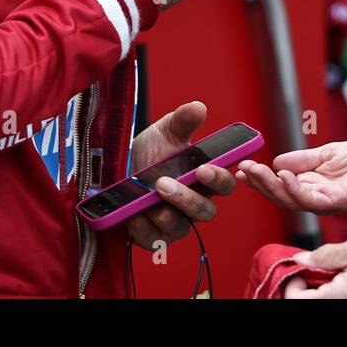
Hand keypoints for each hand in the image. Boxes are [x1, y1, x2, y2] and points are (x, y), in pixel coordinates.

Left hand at [123, 101, 235, 250]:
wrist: (121, 168)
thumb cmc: (154, 151)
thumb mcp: (166, 131)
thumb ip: (183, 120)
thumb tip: (198, 107)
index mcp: (205, 179)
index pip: (225, 184)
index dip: (219, 179)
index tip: (204, 169)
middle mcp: (195, 203)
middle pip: (205, 211)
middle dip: (186, 199)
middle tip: (163, 182)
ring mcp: (176, 222)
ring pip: (181, 227)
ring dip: (165, 214)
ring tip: (148, 199)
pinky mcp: (154, 236)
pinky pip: (153, 240)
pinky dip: (142, 228)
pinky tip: (133, 214)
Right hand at [236, 139, 346, 213]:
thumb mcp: (326, 154)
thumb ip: (302, 159)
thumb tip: (276, 161)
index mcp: (310, 184)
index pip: (278, 185)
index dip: (259, 178)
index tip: (241, 167)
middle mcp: (313, 196)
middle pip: (279, 195)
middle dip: (258, 182)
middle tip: (243, 168)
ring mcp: (324, 202)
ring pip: (289, 199)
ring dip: (270, 185)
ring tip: (256, 170)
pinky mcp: (336, 203)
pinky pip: (309, 199)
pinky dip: (294, 188)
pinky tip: (283, 174)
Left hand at [286, 238, 346, 298]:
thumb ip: (323, 255)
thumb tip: (300, 259)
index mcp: (335, 299)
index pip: (294, 300)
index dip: (291, 282)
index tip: (300, 268)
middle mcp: (341, 309)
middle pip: (307, 302)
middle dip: (305, 284)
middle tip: (315, 266)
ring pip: (322, 301)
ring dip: (320, 287)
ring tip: (332, 269)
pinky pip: (337, 301)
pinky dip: (334, 290)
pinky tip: (344, 276)